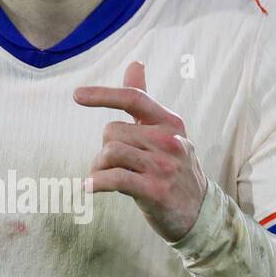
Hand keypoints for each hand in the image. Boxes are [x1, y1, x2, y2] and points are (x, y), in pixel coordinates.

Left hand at [73, 61, 207, 243]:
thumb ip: (145, 102)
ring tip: (104, 177)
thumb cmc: (174, 169)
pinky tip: (89, 187)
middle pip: (112, 131)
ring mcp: (164, 166)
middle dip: (102, 148)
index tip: (76, 95)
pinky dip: (95, 183)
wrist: (198, 213)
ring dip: (98, 167)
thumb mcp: (166, 133)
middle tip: (108, 164)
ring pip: (110, 153)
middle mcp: (169, 140)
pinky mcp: (155, 191)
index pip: (134, 98)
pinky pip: (114, 178)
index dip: (103, 94)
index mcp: (170, 122)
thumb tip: (135, 63)